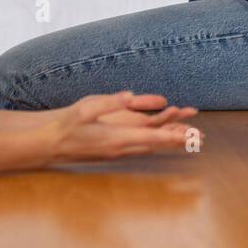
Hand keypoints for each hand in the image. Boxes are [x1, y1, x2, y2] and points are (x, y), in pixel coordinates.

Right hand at [41, 92, 199, 164]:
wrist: (47, 144)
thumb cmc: (65, 125)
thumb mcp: (86, 108)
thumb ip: (110, 102)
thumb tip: (130, 95)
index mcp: (117, 139)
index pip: (152, 138)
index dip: (173, 137)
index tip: (190, 137)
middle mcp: (121, 148)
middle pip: (156, 144)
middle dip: (178, 140)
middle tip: (201, 139)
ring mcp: (117, 151)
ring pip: (150, 146)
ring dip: (169, 141)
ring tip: (189, 138)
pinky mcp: (112, 150)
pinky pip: (140, 147)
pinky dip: (155, 142)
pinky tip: (162, 140)